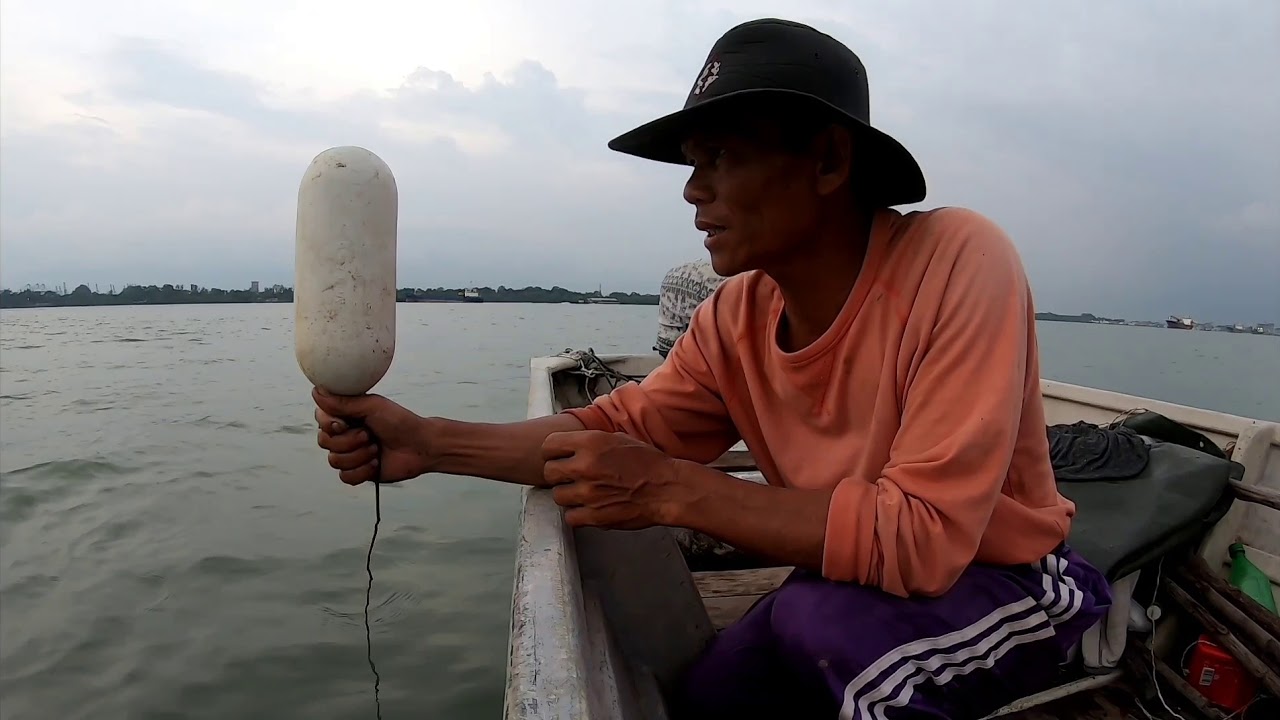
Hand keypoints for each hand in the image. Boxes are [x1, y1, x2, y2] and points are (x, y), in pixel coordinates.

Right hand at [312, 387, 432, 484]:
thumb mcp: (372, 406)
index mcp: (346, 415)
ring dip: (359, 456)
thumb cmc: (400, 422)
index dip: (329, 425)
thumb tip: (317, 390)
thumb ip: (343, 402)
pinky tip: (376, 464)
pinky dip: (362, 471)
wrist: (421, 446)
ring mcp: (351, 453)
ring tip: (376, 449)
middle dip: (349, 441)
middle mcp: (346, 434)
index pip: (321, 421)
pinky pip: (345, 477)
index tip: (345, 424)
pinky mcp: (358, 471)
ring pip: (334, 461)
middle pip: (324, 442)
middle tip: (369, 435)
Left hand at [541, 430, 683, 529]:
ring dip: (568, 495)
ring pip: (558, 496)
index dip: (553, 451)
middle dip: (559, 474)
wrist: (667, 488)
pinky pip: (570, 517)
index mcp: (591, 442)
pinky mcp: (594, 516)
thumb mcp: (619, 438)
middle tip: (571, 476)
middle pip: (549, 472)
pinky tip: (589, 508)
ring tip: (583, 493)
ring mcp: (588, 493)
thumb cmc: (648, 463)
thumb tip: (572, 444)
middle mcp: (585, 466)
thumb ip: (591, 441)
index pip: (549, 445)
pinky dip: (577, 514)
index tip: (558, 456)